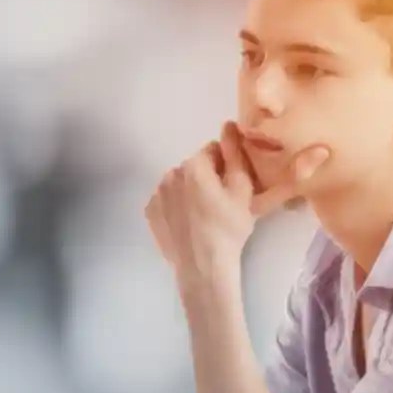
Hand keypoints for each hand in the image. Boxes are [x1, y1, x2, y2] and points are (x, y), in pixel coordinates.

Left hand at [144, 121, 328, 283]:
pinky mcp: (150, 213)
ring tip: (203, 217)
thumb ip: (235, 154)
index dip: (226, 167)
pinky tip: (188, 224)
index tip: (232, 188)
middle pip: (194, 167)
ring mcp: (156, 194)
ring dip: (190, 192)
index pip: (213, 151)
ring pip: (179, 184)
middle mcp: (170, 173)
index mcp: (194, 165)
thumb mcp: (242, 189)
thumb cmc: (229, 228)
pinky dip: (176, 207)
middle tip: (220, 205)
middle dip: (206, 179)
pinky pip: (166, 201)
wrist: (203, 267)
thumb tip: (228, 125)